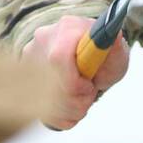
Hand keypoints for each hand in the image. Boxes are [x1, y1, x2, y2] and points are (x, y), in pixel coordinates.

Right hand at [21, 15, 129, 129]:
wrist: (92, 57)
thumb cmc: (105, 55)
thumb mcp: (118, 53)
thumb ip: (115, 49)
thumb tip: (113, 37)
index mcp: (68, 28)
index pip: (58, 58)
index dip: (75, 83)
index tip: (90, 87)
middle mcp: (43, 40)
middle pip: (48, 83)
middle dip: (74, 101)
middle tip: (89, 97)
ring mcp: (29, 58)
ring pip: (41, 99)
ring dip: (68, 109)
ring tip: (82, 100)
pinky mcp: (24, 77)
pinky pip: (37, 106)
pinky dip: (58, 114)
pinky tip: (71, 106)